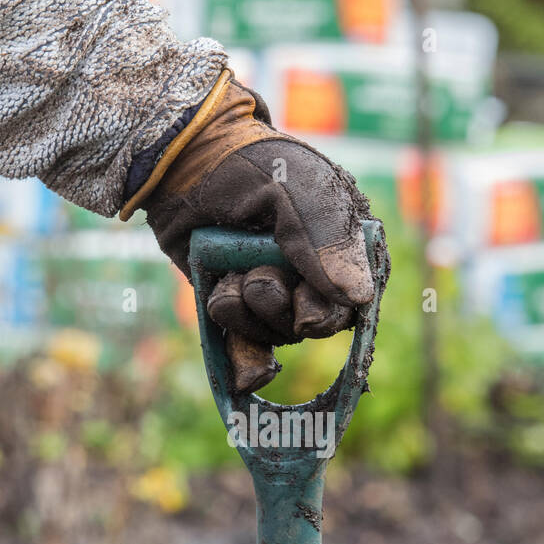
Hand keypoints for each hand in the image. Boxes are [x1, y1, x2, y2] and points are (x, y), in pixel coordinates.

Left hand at [129, 71, 380, 391]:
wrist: (182, 161)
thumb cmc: (250, 165)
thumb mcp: (298, 190)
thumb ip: (328, 241)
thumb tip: (361, 299)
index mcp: (343, 247)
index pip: (352, 302)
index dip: (326, 310)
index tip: (303, 303)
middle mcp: (312, 275)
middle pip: (313, 325)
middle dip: (281, 307)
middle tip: (256, 278)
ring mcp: (272, 292)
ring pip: (275, 334)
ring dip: (248, 312)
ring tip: (228, 276)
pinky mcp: (234, 305)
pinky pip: (246, 351)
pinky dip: (246, 366)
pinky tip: (244, 382)